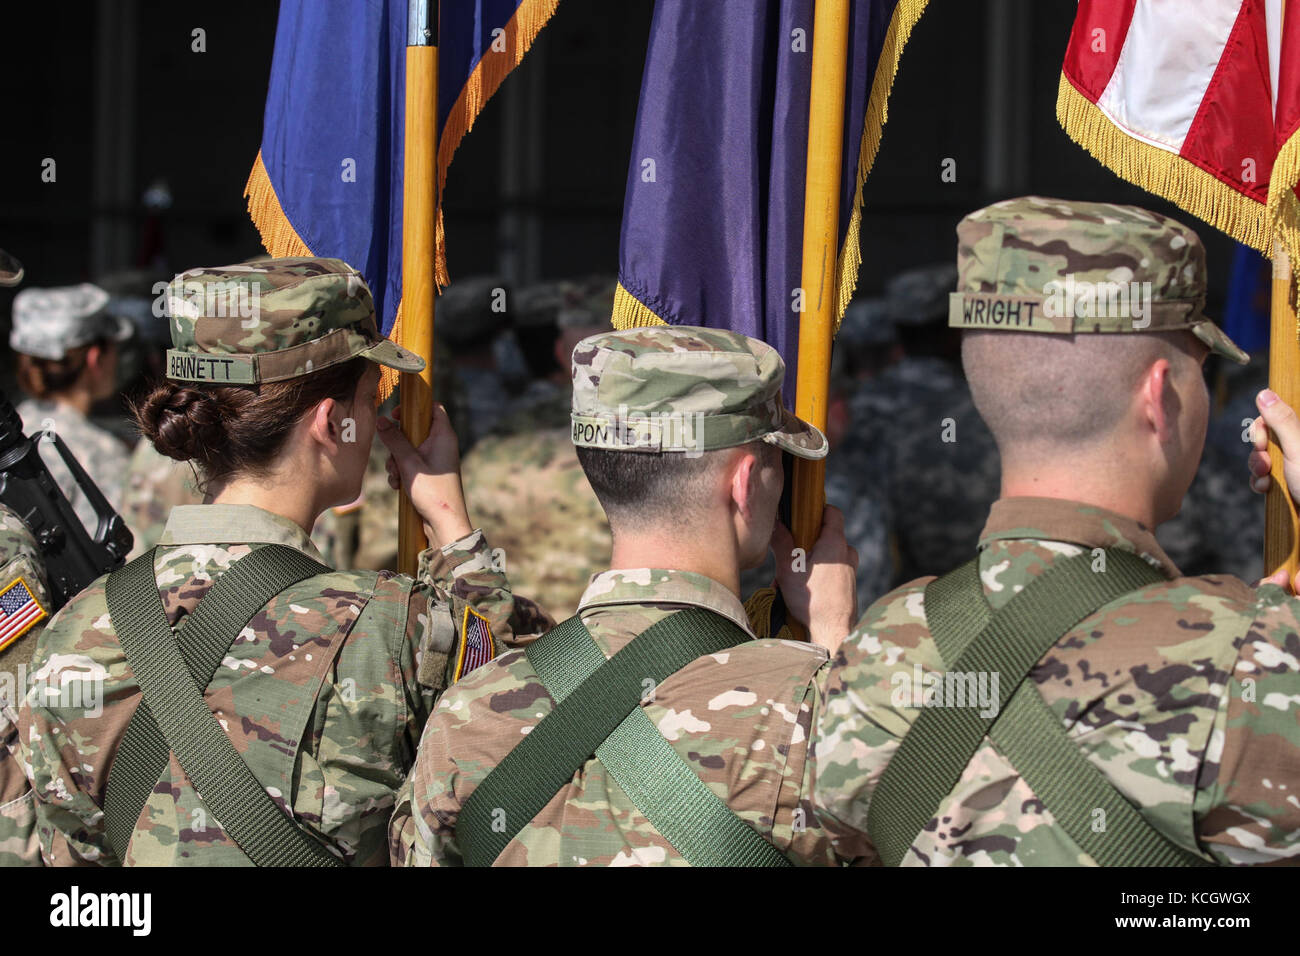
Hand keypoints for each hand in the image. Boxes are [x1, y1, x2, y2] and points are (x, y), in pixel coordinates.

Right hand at [376, 403, 473, 547]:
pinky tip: (398, 485)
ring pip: (409, 449)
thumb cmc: (433, 491)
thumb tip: (381, 420)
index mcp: (443, 436)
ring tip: (397, 476)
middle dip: (397, 443)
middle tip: (393, 456)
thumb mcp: (408, 462)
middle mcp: (442, 445)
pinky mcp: (429, 474)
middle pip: (415, 430)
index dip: (414, 407)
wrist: (444, 522)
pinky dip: (402, 472)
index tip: (397, 414)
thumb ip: (394, 439)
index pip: (433, 408)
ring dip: (397, 461)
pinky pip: (411, 465)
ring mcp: (436, 460)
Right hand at [771, 506, 857, 654]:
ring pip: (831, 553)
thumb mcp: (788, 569)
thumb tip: (775, 524)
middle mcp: (847, 552)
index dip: (817, 509)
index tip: (801, 516)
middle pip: (829, 534)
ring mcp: (851, 569)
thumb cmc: (812, 600)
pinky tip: (806, 588)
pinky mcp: (850, 584)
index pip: (832, 512)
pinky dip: (822, 573)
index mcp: (835, 542)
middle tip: (792, 552)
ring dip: (815, 559)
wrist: (832, 631)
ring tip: (797, 574)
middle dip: (809, 540)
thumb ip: (781, 543)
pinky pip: (835, 570)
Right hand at [1248, 389, 1299, 593]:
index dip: (1263, 426)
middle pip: (1268, 434)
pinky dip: (1260, 480)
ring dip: (1257, 467)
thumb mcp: (1299, 450)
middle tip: (1264, 462)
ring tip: (1264, 480)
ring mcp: (1295, 463)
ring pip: (1265, 455)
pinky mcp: (1289, 479)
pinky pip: (1265, 473)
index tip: (1261, 440)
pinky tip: (1265, 489)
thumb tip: (1264, 393)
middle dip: (1259, 449)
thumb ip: (1282, 422)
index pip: (1278, 414)